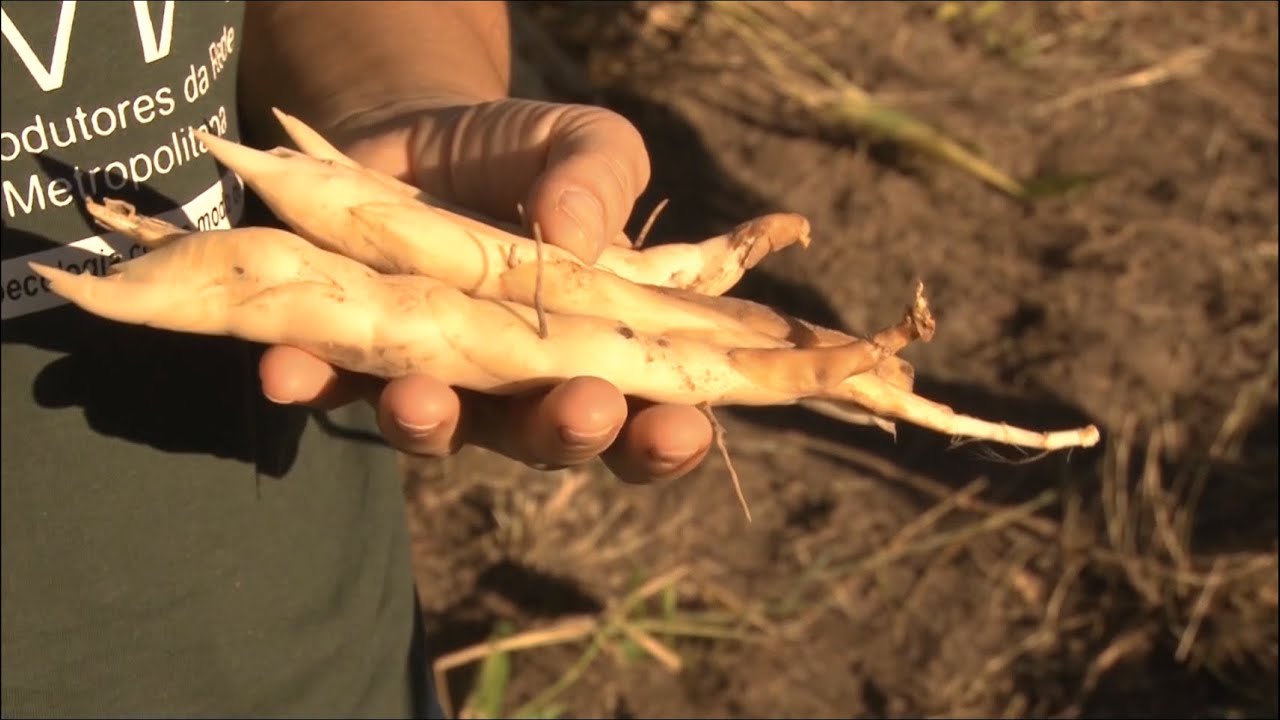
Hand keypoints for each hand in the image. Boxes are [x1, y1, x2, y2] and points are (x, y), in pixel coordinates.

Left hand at [257, 99, 713, 483]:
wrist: (422, 130)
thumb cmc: (526, 154)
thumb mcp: (582, 143)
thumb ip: (597, 178)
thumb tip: (573, 235)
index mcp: (600, 344)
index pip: (648, 412)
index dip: (666, 435)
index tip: (683, 425)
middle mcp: (523, 382)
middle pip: (550, 438)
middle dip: (567, 431)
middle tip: (584, 410)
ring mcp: (440, 373)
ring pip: (440, 428)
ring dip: (431, 422)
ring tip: (424, 397)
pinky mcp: (358, 351)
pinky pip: (333, 383)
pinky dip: (310, 379)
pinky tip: (288, 367)